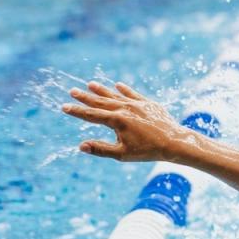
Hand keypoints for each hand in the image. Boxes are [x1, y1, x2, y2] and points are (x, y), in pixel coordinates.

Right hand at [62, 81, 189, 162]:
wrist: (174, 142)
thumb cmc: (148, 151)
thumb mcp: (122, 154)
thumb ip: (101, 149)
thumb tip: (81, 146)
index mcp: (117, 120)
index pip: (92, 115)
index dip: (77, 111)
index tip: (64, 107)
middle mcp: (125, 108)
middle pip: (101, 102)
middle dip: (86, 97)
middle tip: (72, 91)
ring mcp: (137, 104)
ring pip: (116, 95)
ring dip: (102, 90)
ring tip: (90, 84)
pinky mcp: (148, 104)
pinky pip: (133, 94)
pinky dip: (125, 90)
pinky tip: (118, 85)